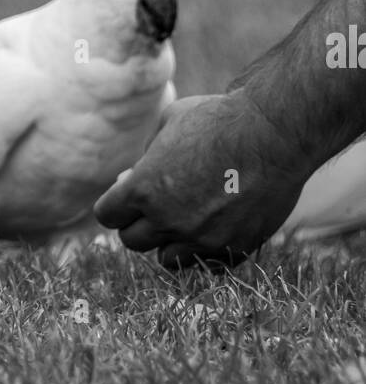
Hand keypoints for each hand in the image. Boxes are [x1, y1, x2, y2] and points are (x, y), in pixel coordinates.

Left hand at [94, 92, 308, 266]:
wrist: (276, 133)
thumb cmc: (221, 118)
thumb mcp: (171, 122)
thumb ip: (148, 154)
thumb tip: (134, 175)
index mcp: (143, 189)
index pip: (107, 215)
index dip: (115, 204)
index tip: (128, 196)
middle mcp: (167, 220)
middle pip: (132, 241)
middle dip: (139, 223)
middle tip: (157, 207)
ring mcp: (200, 238)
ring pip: (166, 260)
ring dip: (170, 243)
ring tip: (186, 221)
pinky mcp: (232, 248)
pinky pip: (207, 264)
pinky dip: (206, 250)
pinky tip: (214, 230)